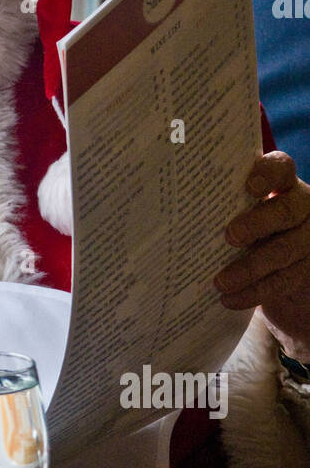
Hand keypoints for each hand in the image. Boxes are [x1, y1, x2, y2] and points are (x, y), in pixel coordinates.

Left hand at [213, 151, 309, 361]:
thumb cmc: (249, 225)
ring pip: (284, 251)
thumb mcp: (240, 209)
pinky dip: (254, 292)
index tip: (248, 186)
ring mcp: (307, 240)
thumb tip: (171, 206)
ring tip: (220, 282)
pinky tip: (230, 299)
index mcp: (283, 184)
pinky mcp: (306, 271)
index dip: (268, 175)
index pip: (281, 168)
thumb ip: (222, 203)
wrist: (282, 265)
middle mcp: (301, 207)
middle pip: (286, 211)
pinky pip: (283, 281)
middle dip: (257, 224)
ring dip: (250, 268)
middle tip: (230, 236)